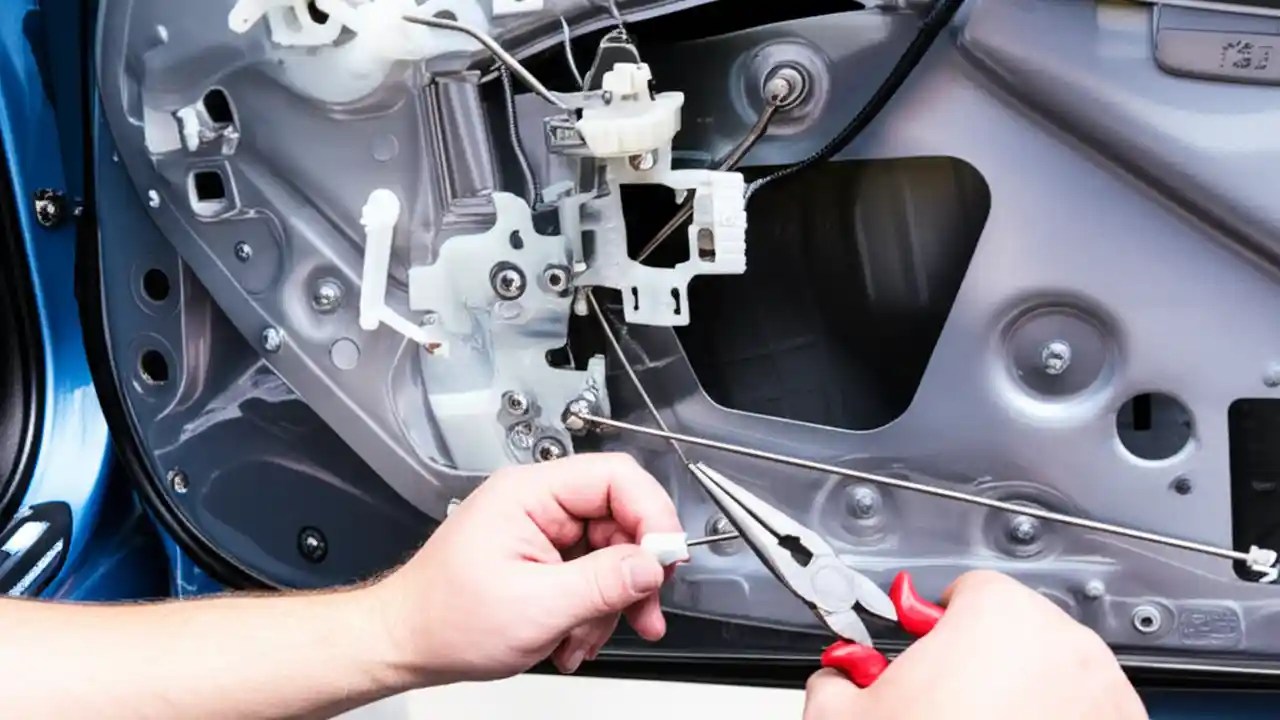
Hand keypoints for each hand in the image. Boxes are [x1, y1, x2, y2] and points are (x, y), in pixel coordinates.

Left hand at [366, 452, 681, 686]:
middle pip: (621, 519)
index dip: (651, 515)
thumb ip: (601, 582)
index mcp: (529, 493)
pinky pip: (593, 577)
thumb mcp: (534, 606)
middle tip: (645, 611)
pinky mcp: (545, 558)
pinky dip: (592, 613)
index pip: (615, 477)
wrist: (406, 644)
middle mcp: (538, 504)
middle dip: (635, 573)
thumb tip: (652, 563)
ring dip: (610, 604)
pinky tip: (573, 638)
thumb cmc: (443, 618)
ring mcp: (542, 531)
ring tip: (585, 639)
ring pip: (612, 555)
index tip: (666, 558)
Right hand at [803, 570, 1146, 719]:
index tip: (926, 648)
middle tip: (947, 701)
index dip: (938, 622)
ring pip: (1057, 671)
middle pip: (1016, 628)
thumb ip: (836, 678)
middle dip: (983, 659)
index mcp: (997, 614)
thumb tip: (837, 679)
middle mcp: (1063, 642)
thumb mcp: (843, 716)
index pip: (968, 588)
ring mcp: (1104, 690)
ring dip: (1026, 692)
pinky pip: (1089, 711)